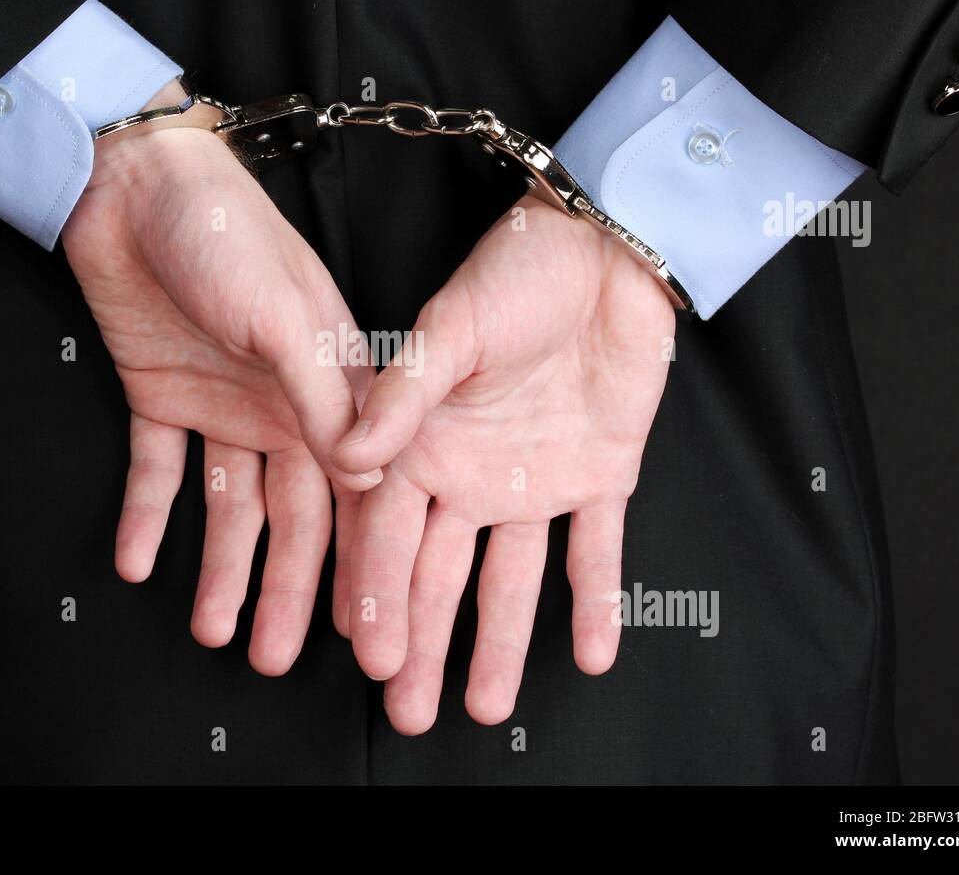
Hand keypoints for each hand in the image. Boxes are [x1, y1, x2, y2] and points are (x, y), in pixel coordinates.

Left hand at [61, 82, 375, 674]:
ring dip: (221, 570)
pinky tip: (138, 563)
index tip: (362, 626)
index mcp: (330, 386)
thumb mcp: (285, 318)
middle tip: (273, 656)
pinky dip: (148, 517)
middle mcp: (283, 406)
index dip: (360, 558)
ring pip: (229, 507)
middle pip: (292, 514)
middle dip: (284, 586)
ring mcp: (223, 406)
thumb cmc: (226, 234)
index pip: (354, 487)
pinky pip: (159, 472)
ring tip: (215, 633)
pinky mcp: (163, 399)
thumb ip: (325, 398)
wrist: (131, 185)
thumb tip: (366, 480)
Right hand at [331, 196, 674, 731]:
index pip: (387, 531)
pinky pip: (595, 552)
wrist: (610, 248)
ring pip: (509, 579)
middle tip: (409, 710)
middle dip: (422, 641)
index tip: (367, 651)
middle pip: (437, 573)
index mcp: (422, 439)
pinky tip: (591, 653)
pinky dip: (595, 601)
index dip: (375, 591)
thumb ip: (404, 395)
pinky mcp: (597, 478)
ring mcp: (532, 481)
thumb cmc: (518, 271)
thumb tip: (347, 454)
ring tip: (485, 707)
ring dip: (498, 642)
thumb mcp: (452, 328)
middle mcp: (468, 471)